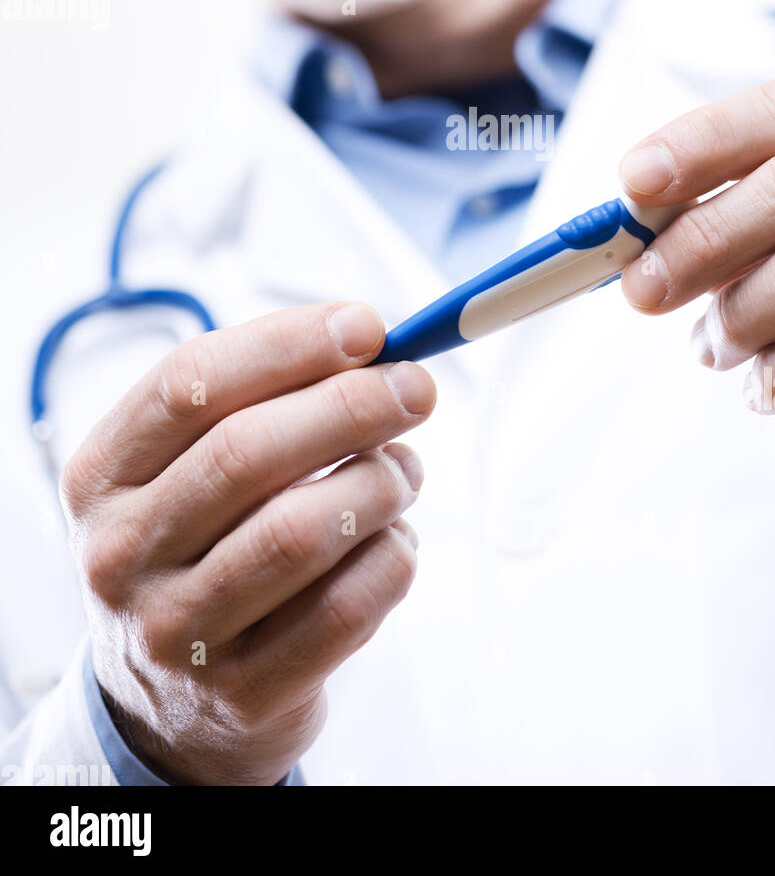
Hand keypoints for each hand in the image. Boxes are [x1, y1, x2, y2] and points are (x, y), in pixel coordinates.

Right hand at [59, 302, 435, 785]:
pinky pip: (346, 606)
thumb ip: (262, 397)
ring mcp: (177, 632)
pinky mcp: (245, 692)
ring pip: (301, 531)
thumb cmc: (203, 545)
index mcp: (101, 477)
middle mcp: (122, 554)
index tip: (367, 327)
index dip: (288, 344)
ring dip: (379, 482)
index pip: (189, 383)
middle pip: (247, 452)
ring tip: (404, 470)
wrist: (174, 703)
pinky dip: (393, 556)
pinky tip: (393, 539)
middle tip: (416, 387)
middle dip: (351, 405)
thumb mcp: (192, 468)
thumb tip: (368, 339)